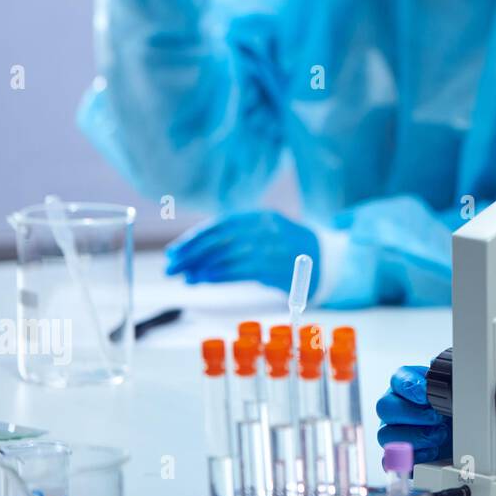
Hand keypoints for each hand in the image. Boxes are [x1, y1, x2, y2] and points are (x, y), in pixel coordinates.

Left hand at [164, 210, 318, 291]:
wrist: (324, 260)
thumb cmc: (286, 248)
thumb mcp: (265, 230)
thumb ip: (236, 235)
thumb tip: (194, 249)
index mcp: (260, 215)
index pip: (219, 224)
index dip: (193, 238)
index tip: (175, 251)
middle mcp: (265, 228)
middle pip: (219, 240)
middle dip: (191, 254)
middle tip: (171, 267)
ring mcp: (271, 247)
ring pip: (226, 255)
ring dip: (200, 267)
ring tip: (184, 277)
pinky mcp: (274, 266)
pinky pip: (239, 270)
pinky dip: (217, 275)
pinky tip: (203, 280)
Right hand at [377, 366, 451, 463]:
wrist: (460, 435)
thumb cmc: (451, 410)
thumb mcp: (451, 390)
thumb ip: (443, 375)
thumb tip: (437, 362)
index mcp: (405, 386)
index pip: (396, 380)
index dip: (409, 386)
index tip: (425, 395)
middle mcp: (393, 409)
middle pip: (384, 407)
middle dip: (412, 414)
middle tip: (436, 418)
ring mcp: (391, 433)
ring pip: (385, 435)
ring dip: (415, 436)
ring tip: (438, 435)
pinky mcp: (395, 458)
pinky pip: (389, 461)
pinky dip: (410, 458)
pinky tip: (430, 452)